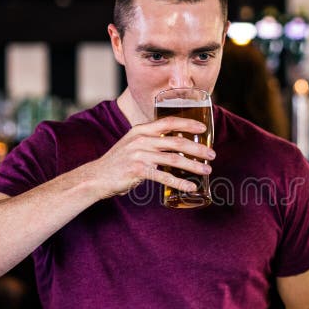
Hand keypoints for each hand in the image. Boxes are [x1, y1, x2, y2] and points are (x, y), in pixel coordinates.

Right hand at [84, 116, 215, 197]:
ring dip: (193, 165)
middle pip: (176, 141)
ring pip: (173, 159)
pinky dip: (180, 182)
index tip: (203, 128)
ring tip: (207, 171)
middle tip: (212, 154)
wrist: (97, 176)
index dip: (188, 123)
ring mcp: (139, 155)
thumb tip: (173, 142)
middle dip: (197, 148)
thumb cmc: (118, 161)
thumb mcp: (133, 143)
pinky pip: (164, 177)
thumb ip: (150, 140)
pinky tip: (191, 187)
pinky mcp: (138, 171)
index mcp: (141, 130)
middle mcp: (141, 139)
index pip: (168, 122)